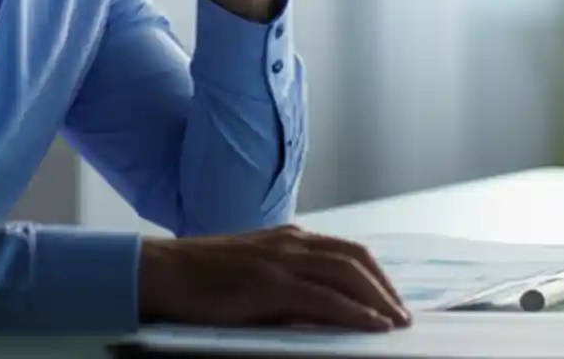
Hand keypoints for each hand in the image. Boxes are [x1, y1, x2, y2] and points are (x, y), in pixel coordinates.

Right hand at [138, 225, 411, 330]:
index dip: (375, 274)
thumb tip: (324, 308)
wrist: (161, 272)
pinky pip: (325, 297)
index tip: (390, 299)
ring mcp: (280, 261)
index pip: (345, 250)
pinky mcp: (269, 285)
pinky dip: (355, 311)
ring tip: (395, 323)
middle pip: (356, 258)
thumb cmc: (198, 276)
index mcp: (286, 238)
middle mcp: (289, 242)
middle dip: (385, 288)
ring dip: (379, 299)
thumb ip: (286, 281)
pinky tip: (372, 325)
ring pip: (348, 272)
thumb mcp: (250, 271)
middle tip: (403, 316)